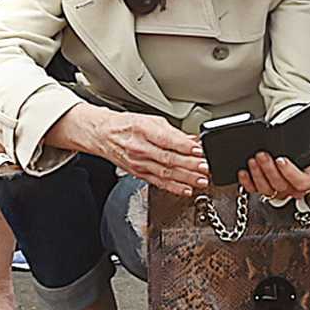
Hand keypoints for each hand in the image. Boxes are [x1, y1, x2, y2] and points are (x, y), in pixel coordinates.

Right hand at [94, 110, 210, 197]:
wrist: (103, 135)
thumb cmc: (127, 125)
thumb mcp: (150, 120)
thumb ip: (172, 131)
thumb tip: (192, 139)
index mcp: (143, 130)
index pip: (167, 140)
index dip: (185, 146)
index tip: (200, 150)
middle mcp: (140, 148)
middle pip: (168, 158)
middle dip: (189, 165)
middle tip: (205, 167)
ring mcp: (140, 163)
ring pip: (165, 173)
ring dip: (185, 178)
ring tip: (201, 180)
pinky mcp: (139, 174)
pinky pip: (158, 182)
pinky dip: (173, 187)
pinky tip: (186, 190)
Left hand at [239, 151, 309, 203]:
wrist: (300, 156)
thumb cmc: (305, 151)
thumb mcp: (307, 146)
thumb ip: (300, 144)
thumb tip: (286, 132)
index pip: (302, 182)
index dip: (290, 172)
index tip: (280, 160)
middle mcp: (295, 189)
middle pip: (282, 186)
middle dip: (269, 169)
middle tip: (262, 155)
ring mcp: (280, 192)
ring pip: (268, 190)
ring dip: (258, 175)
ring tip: (252, 160)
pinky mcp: (265, 190)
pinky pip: (255, 191)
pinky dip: (247, 182)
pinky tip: (243, 173)